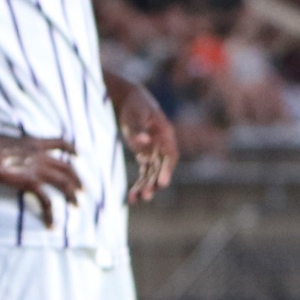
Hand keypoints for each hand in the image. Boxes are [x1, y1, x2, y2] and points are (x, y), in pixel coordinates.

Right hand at [0, 131, 79, 227]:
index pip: (60, 143)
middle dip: (76, 178)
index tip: (77, 154)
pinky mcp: (31, 182)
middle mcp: (41, 156)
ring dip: (72, 195)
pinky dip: (50, 214)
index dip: (71, 148)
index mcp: (36, 144)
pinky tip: (51, 225)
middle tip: (81, 189)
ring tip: (76, 205)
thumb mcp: (6, 142)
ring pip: (64, 183)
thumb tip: (3, 151)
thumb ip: (12, 148)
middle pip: (67, 167)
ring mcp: (38, 169)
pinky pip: (46, 201)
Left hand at [116, 81, 178, 203]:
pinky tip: (130, 197)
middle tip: (145, 196)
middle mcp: (162, 145)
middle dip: (154, 183)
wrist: (129, 99)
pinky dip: (138, 184)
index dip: (167, 170)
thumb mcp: (135, 114)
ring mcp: (154, 151)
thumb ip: (138, 129)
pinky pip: (144, 173)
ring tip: (135, 200)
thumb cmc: (134, 105)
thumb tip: (145, 143)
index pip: (170, 155)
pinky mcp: (144, 155)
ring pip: (152, 173)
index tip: (162, 184)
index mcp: (165, 134)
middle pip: (161, 168)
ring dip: (145, 187)